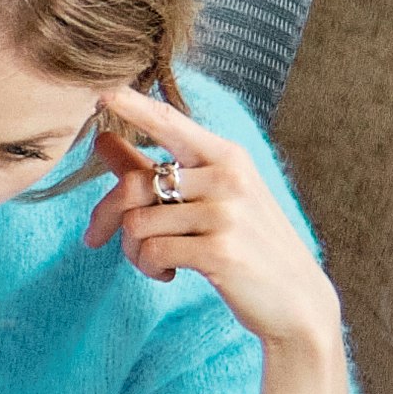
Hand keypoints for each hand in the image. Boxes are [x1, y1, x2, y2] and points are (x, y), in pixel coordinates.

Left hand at [91, 90, 346, 371]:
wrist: (297, 301)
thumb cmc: (248, 245)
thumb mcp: (210, 199)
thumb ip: (153, 169)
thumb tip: (101, 140)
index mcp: (227, 157)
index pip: (170, 123)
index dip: (133, 107)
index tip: (99, 93)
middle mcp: (228, 178)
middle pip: (134, 185)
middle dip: (104, 215)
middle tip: (95, 238)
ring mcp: (227, 214)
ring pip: (136, 224)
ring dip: (133, 251)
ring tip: (156, 261)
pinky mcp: (221, 251)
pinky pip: (152, 252)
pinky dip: (149, 268)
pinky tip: (170, 274)